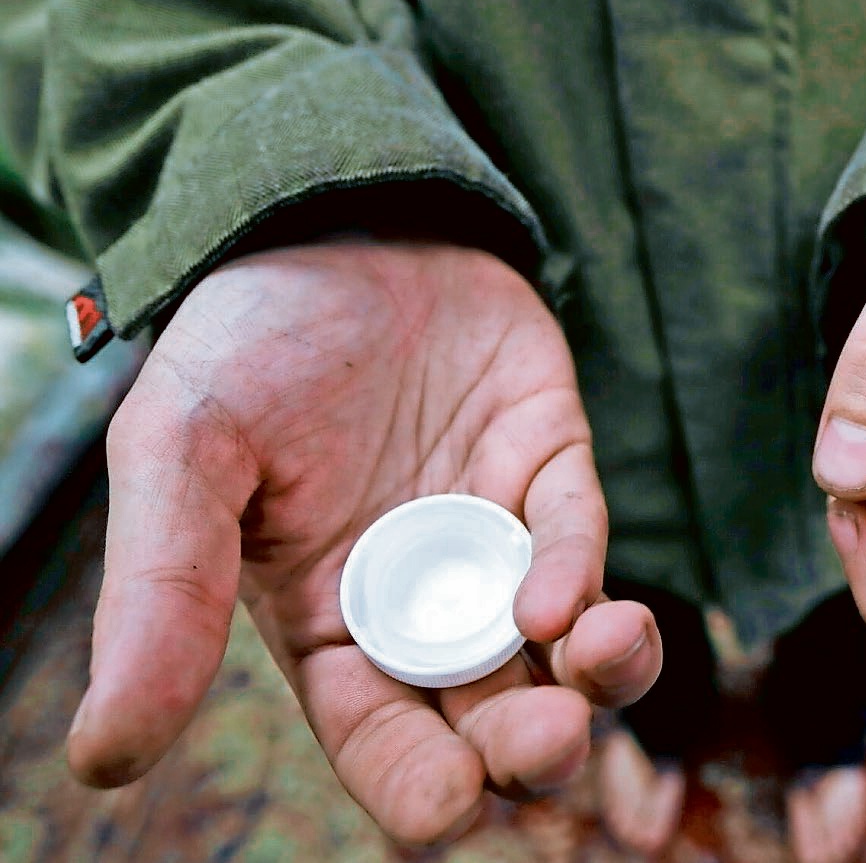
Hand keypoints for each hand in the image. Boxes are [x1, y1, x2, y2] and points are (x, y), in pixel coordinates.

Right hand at [69, 240, 661, 842]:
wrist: (322, 223)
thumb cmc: (245, 345)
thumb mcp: (181, 455)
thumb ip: (161, 595)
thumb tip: (104, 753)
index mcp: (334, 625)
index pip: (384, 742)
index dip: (419, 788)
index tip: (446, 807)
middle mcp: (427, 601)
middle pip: (495, 716)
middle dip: (530, 748)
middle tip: (545, 745)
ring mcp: (497, 536)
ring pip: (567, 649)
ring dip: (598, 680)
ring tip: (594, 672)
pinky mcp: (549, 466)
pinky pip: (578, 537)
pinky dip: (577, 570)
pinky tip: (563, 596)